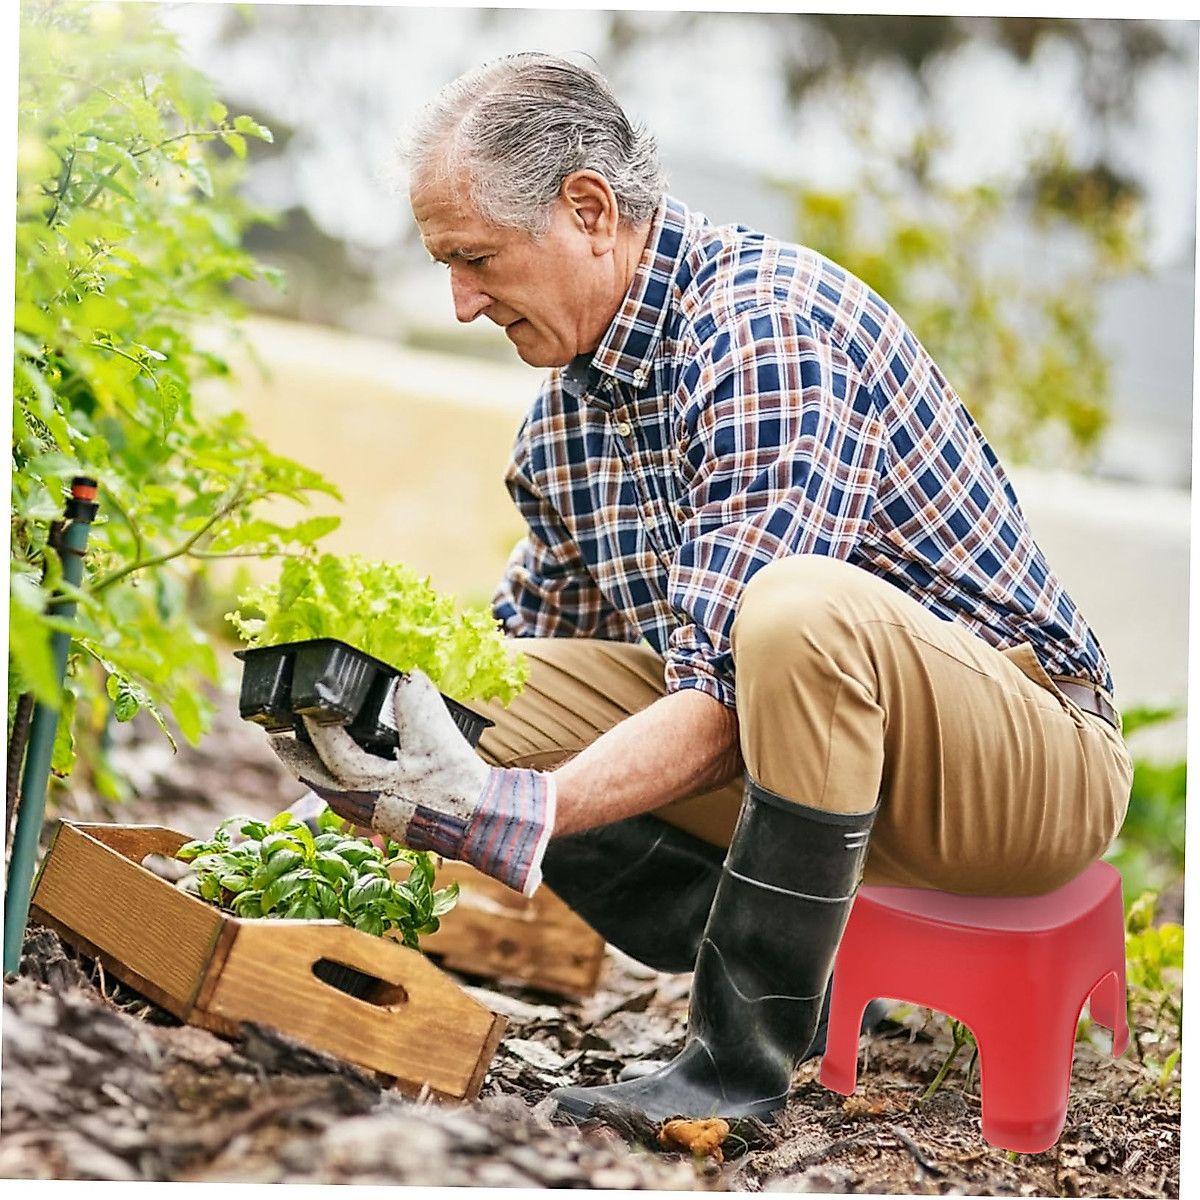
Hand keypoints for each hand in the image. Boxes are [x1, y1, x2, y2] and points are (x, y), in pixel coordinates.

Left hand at [269, 668, 554, 895]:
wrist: (478, 821)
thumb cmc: (454, 783)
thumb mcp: (436, 736)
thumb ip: (416, 701)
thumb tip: (406, 677)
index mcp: (364, 781)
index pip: (326, 746)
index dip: (312, 721)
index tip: (302, 702)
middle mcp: (359, 802)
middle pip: (313, 777)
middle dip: (293, 755)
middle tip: (275, 736)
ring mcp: (370, 816)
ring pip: (328, 791)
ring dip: (313, 769)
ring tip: (303, 752)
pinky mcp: (384, 821)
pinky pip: (347, 800)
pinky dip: (336, 783)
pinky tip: (344, 775)